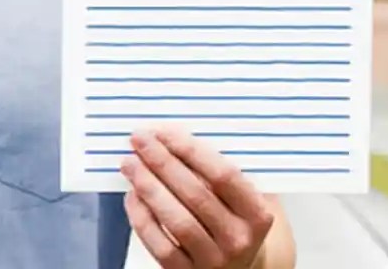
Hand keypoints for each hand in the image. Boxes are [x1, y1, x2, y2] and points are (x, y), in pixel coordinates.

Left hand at [121, 126, 275, 268]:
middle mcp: (238, 239)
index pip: (223, 175)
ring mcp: (213, 260)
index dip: (190, 150)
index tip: (164, 132)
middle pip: (195, 194)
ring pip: (176, 220)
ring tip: (130, 164)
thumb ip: (218, 169)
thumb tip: (172, 134)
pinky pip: (159, 244)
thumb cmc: (235, 223)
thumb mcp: (243, 197)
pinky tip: (132, 195)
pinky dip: (142, 217)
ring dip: (148, 186)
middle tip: (140, 140)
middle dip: (162, 162)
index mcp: (257, 214)